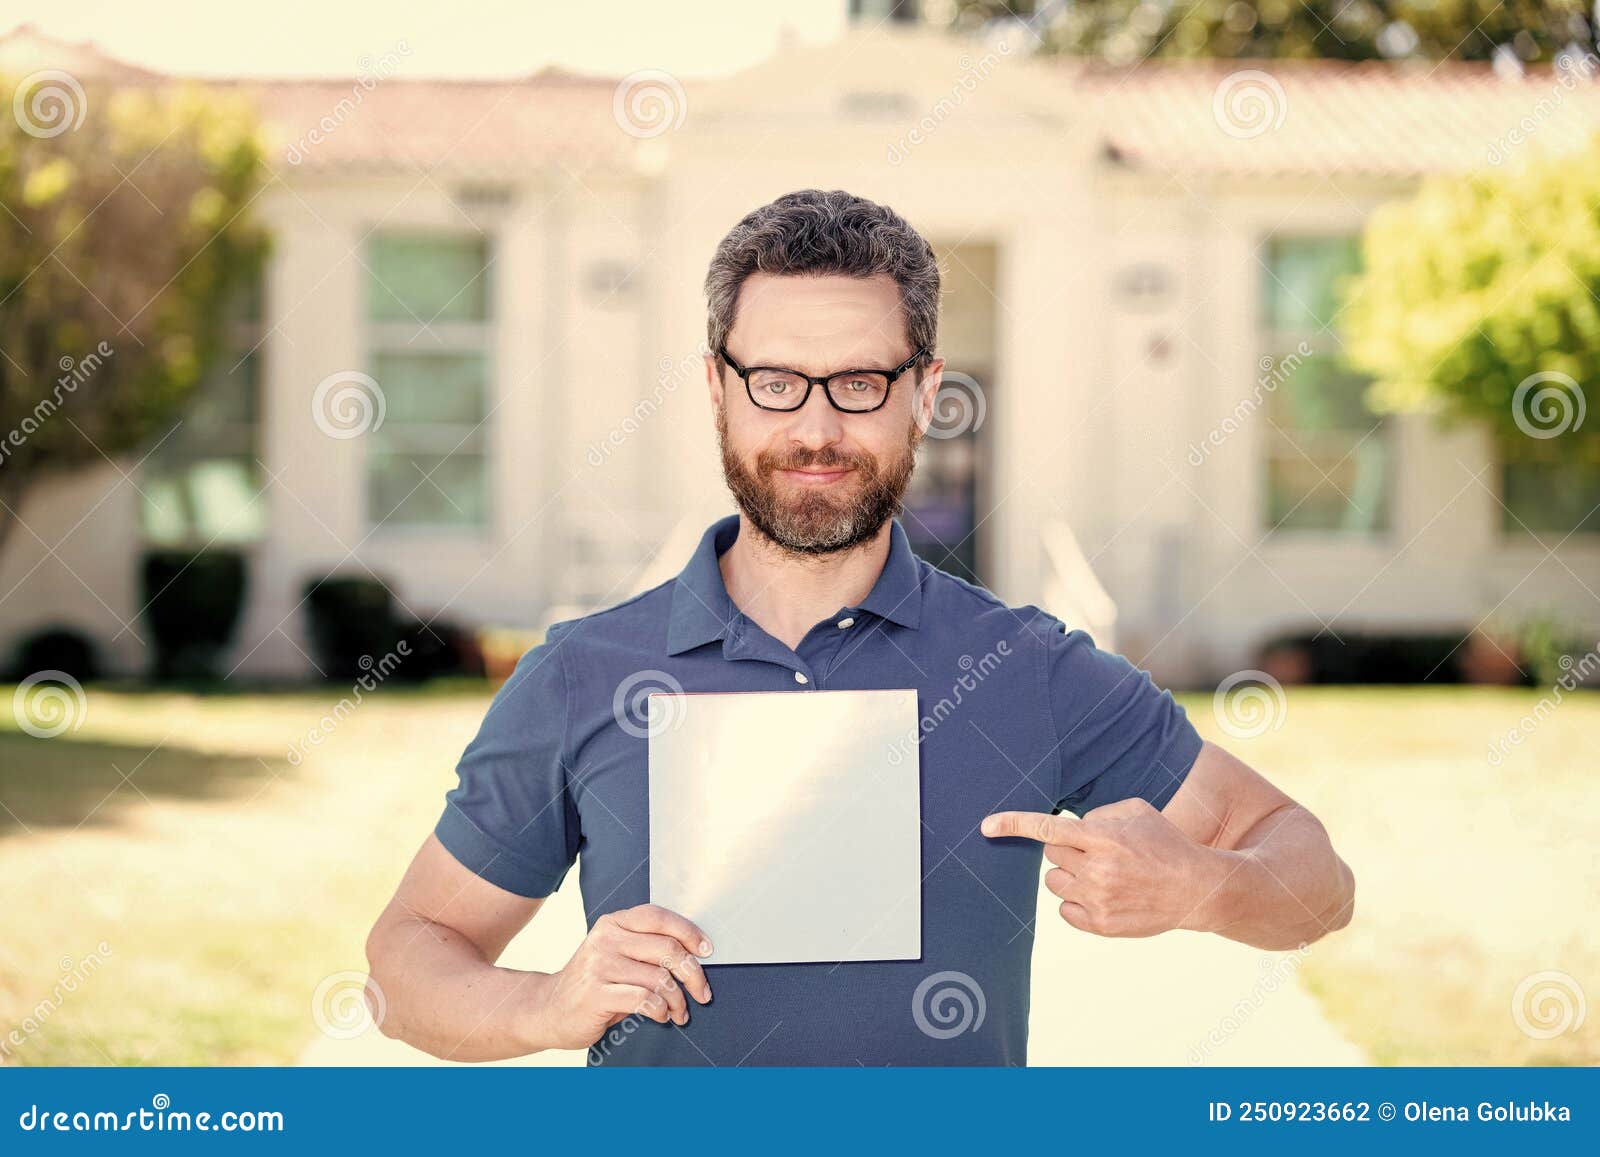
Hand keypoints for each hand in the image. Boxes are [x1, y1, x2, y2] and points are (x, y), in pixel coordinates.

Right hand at [532, 904, 713, 1049]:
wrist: (548, 1009)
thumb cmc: (592, 983)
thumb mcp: (616, 955)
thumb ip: (647, 949)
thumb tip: (694, 954)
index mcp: (614, 923)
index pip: (659, 917)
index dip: (689, 932)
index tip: (707, 951)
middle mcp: (606, 939)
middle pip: (667, 948)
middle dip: (693, 973)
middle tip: (702, 992)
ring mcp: (599, 966)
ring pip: (660, 978)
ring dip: (678, 1000)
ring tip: (679, 1011)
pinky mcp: (596, 994)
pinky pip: (645, 1000)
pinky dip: (661, 1011)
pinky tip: (661, 1016)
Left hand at [981, 798, 1231, 937]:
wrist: (1195, 888)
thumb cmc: (1164, 843)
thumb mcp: (1136, 811)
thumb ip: (1098, 814)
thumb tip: (1069, 828)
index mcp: (1103, 837)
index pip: (1048, 829)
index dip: (1013, 825)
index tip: (986, 826)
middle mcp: (1096, 869)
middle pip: (1051, 856)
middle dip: (1068, 851)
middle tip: (1096, 853)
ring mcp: (1097, 899)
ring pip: (1054, 883)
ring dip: (1070, 876)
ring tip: (1102, 875)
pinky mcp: (1100, 925)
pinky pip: (1065, 910)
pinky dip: (1076, 902)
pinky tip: (1103, 896)